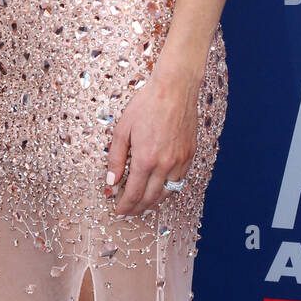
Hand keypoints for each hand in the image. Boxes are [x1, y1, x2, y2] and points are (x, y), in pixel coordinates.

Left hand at [104, 70, 198, 215]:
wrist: (175, 89)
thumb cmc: (146, 104)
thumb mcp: (122, 129)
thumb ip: (116, 158)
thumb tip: (111, 182)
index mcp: (146, 159)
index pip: (134, 193)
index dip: (124, 205)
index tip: (117, 210)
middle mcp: (165, 165)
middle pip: (150, 198)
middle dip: (137, 208)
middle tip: (127, 211)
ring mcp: (180, 161)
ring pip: (167, 193)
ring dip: (153, 203)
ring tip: (141, 205)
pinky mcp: (189, 156)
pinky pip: (179, 181)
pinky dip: (167, 190)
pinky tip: (159, 189)